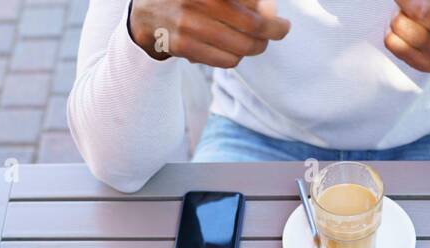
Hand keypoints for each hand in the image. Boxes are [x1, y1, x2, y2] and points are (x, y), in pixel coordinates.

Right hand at [129, 0, 290, 67]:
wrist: (148, 10)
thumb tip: (270, 13)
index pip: (253, 4)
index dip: (271, 13)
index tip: (281, 21)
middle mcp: (199, 1)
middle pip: (254, 26)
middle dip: (272, 32)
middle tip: (280, 30)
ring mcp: (189, 24)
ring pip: (242, 48)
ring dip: (254, 46)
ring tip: (254, 40)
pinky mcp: (183, 46)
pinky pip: (226, 60)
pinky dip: (235, 57)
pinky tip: (233, 49)